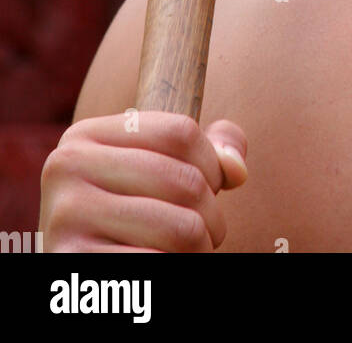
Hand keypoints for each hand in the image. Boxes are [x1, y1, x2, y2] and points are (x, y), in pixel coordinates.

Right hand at [38, 112, 247, 252]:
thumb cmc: (131, 213)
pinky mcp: (73, 261)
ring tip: (192, 251)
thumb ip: (211, 149)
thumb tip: (236, 168)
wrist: (81, 270)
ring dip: (201, 247)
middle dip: (212, 215)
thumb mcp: (160, 167)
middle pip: (185, 181)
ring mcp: (65, 216)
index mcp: (86, 135)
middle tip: (207, 233)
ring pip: (181, 228)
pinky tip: (166, 265)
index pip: (180, 132)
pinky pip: (157, 264)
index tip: (209, 187)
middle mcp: (67, 167)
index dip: (212, 163)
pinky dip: (177, 266)